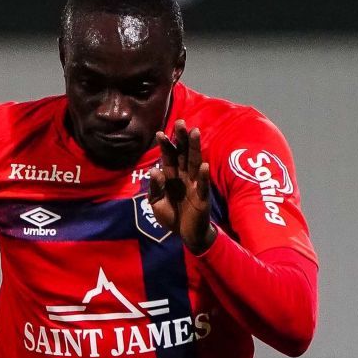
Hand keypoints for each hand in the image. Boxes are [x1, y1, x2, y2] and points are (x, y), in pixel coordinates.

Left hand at [146, 120, 215, 252]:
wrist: (187, 235)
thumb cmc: (172, 217)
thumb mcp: (156, 204)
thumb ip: (155, 188)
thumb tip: (154, 170)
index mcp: (172, 177)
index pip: (169, 158)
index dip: (165, 146)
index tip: (159, 133)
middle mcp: (184, 177)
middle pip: (183, 154)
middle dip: (181, 139)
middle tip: (180, 122)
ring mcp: (195, 185)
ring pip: (195, 163)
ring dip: (195, 148)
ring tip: (195, 132)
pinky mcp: (203, 198)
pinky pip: (203, 185)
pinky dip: (203, 176)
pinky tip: (203, 165)